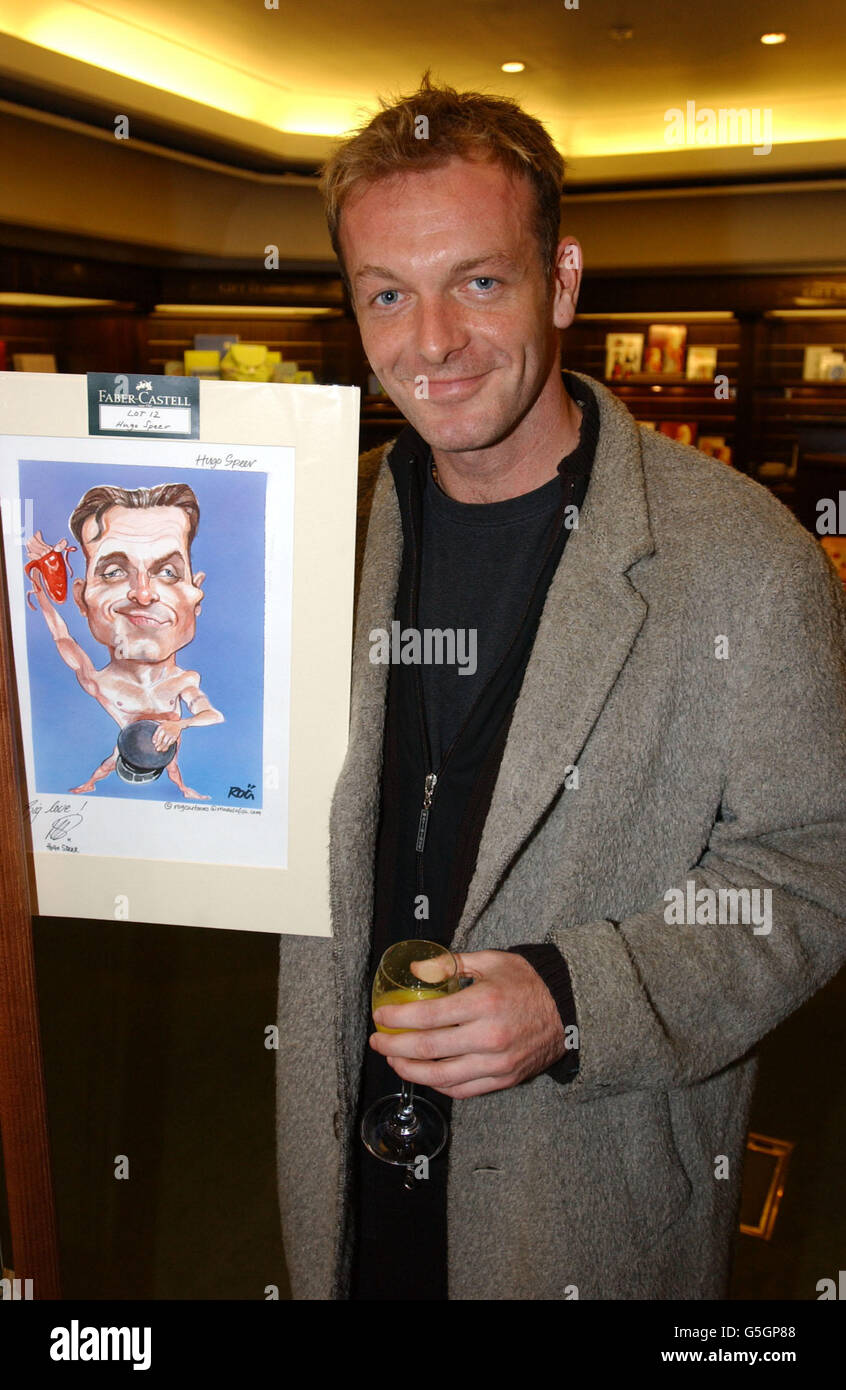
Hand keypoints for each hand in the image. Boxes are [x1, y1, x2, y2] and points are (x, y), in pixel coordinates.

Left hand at [152, 721, 182, 751]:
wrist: (178, 724)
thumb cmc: (169, 724)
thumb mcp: (162, 723)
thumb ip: (158, 728)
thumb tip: (154, 737)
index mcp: (161, 727)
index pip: (156, 734)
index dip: (154, 739)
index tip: (154, 742)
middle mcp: (165, 731)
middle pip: (160, 739)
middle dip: (157, 744)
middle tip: (156, 748)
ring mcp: (170, 734)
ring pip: (165, 742)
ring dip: (161, 747)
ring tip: (159, 750)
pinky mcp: (174, 737)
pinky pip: (170, 743)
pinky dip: (167, 746)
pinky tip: (164, 749)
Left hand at [370, 949, 566, 1098]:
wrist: (569, 1008)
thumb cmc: (526, 981)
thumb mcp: (489, 961)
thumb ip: (449, 965)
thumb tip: (414, 970)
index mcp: (483, 1002)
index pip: (427, 1016)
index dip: (397, 1018)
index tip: (380, 1016)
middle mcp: (489, 1037)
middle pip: (428, 1049)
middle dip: (394, 1047)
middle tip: (378, 1042)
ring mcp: (497, 1063)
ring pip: (441, 1076)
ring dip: (410, 1071)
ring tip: (394, 1061)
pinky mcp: (504, 1079)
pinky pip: (462, 1090)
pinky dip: (438, 1084)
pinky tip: (425, 1074)